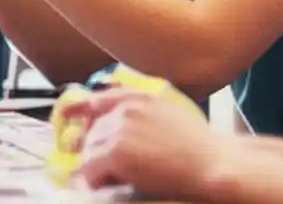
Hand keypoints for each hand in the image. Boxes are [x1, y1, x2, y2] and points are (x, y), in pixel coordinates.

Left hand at [64, 88, 234, 199]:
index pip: (100, 98)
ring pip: (88, 150)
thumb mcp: (173, 115)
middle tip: (108, 167)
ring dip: (96, 165)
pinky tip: (107, 185)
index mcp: (141, 97)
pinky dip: (94, 179)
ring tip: (112, 178)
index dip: (82, 109)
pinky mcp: (115, 153)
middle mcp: (126, 108)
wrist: (212, 163)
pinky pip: (89, 168)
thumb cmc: (202, 147)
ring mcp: (118, 129)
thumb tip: (120, 125)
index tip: (70, 118)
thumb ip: (146, 112)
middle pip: (92, 129)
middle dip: (96, 148)